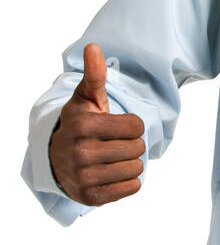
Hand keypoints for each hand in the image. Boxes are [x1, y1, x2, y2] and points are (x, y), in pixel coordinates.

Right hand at [48, 43, 145, 205]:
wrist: (56, 159)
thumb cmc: (79, 124)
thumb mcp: (85, 99)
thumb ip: (95, 75)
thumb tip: (94, 47)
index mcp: (82, 126)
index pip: (136, 127)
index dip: (132, 125)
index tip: (117, 126)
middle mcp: (80, 153)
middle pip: (137, 148)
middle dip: (131, 144)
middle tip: (113, 143)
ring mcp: (84, 177)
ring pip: (136, 169)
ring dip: (131, 163)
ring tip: (112, 158)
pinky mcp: (91, 198)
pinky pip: (131, 188)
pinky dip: (128, 181)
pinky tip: (112, 173)